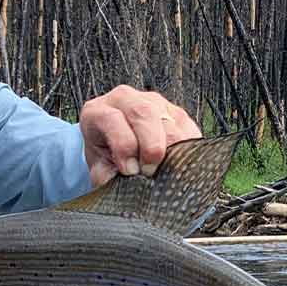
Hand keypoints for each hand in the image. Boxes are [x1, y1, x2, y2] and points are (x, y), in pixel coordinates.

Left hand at [79, 85, 202, 187]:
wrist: (117, 153)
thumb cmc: (106, 161)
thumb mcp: (99, 170)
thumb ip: (108, 176)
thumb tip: (128, 185)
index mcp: (98, 111)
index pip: (112, 120)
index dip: (124, 147)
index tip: (130, 171)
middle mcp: (125, 99)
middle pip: (144, 114)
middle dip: (151, 146)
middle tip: (151, 172)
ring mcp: (154, 103)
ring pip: (170, 121)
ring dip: (171, 151)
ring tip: (164, 172)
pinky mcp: (177, 113)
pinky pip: (188, 130)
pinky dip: (187, 150)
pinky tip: (177, 165)